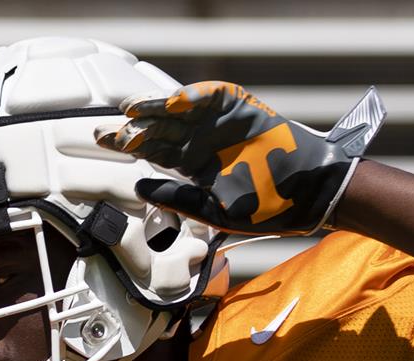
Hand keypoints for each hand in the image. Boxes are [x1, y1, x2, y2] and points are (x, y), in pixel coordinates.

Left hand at [101, 82, 385, 236]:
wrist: (309, 193)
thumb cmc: (265, 208)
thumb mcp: (212, 211)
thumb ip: (176, 198)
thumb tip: (138, 188)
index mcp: (193, 165)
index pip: (153, 152)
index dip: (129, 146)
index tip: (104, 144)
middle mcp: (202, 141)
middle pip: (160, 129)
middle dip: (132, 129)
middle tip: (104, 131)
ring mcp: (221, 124)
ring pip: (181, 111)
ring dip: (156, 108)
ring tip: (132, 111)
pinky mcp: (243, 109)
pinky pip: (215, 96)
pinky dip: (195, 95)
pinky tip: (174, 101)